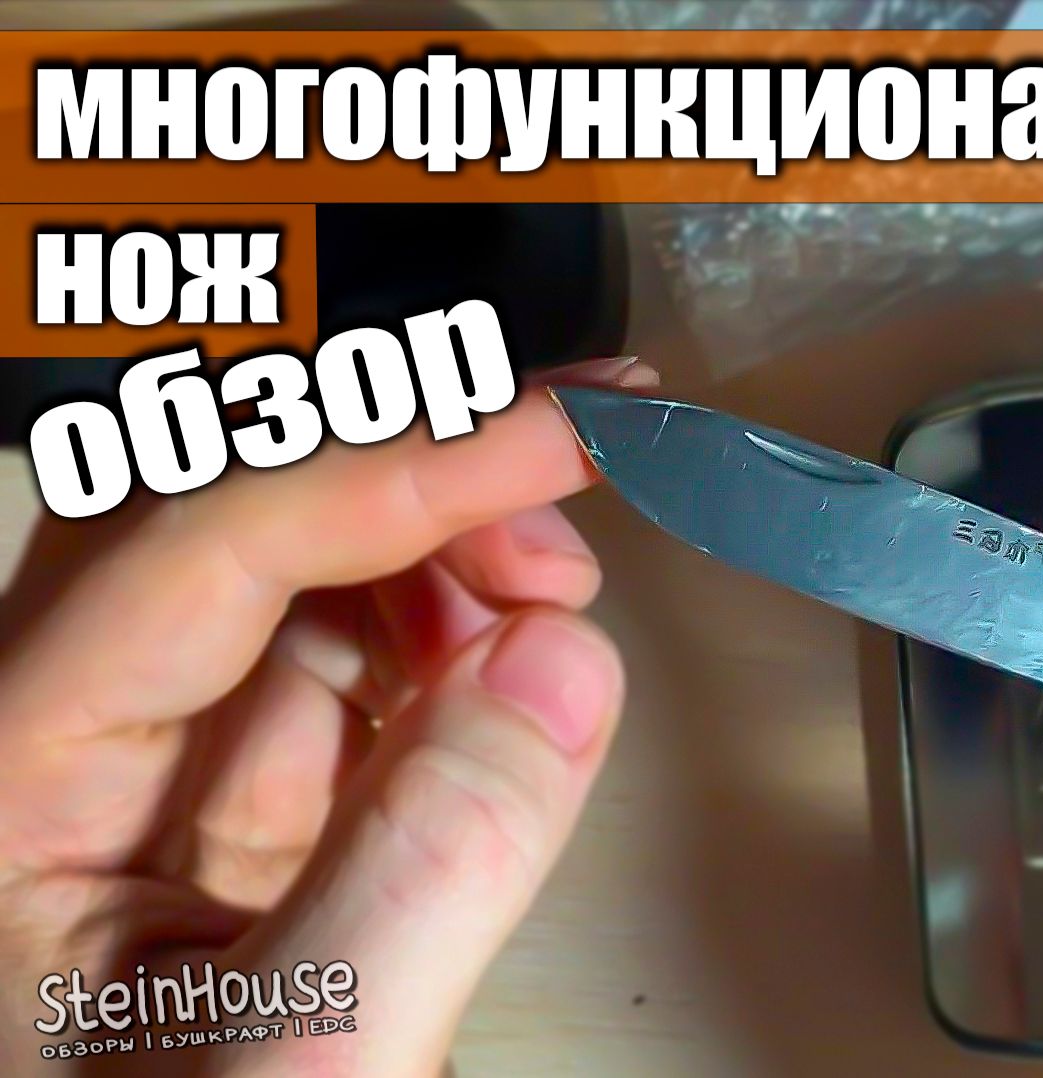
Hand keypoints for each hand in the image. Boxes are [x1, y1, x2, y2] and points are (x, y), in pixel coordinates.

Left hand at [0, 357, 656, 1073]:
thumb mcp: (306, 1071)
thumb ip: (433, 864)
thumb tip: (566, 657)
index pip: (198, 551)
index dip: (396, 467)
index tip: (572, 436)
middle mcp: (41, 753)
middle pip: (207, 517)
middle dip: (401, 480)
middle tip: (572, 506)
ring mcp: (124, 788)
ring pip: (273, 584)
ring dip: (427, 559)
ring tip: (555, 606)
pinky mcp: (209, 832)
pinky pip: (322, 690)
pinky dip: (431, 656)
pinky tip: (503, 673)